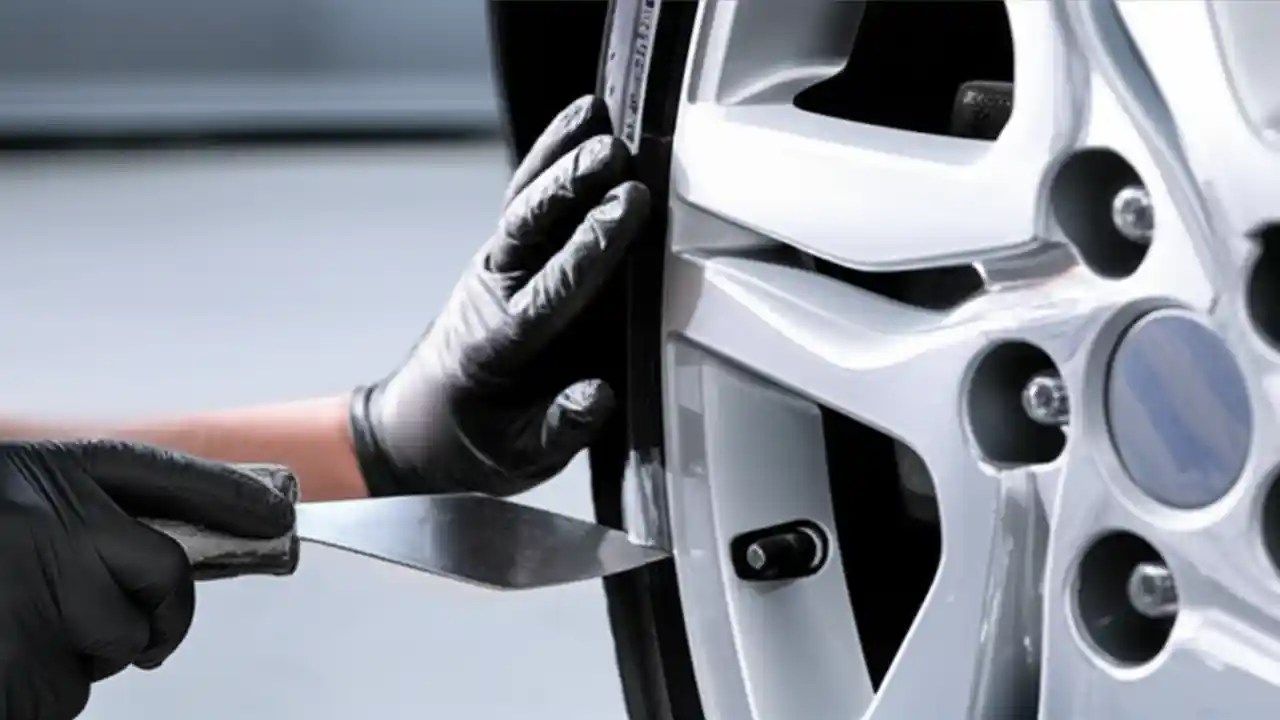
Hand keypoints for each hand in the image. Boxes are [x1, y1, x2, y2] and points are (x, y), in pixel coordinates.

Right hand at [0, 440, 294, 719]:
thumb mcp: (13, 513)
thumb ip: (85, 522)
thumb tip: (184, 557)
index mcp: (37, 474)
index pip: (158, 471)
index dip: (224, 493)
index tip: (277, 515)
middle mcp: (45, 525)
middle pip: (164, 573)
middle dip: (166, 612)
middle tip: (150, 633)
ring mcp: (31, 597)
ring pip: (119, 642)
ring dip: (86, 653)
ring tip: (11, 632)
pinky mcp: (20, 669)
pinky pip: (68, 691)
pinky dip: (40, 691)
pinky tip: (0, 661)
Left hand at [350, 94, 648, 496]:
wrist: (423, 426)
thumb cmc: (476, 443)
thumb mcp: (518, 460)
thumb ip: (559, 429)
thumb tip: (599, 396)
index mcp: (502, 348)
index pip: (552, 289)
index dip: (592, 247)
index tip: (629, 210)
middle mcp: (494, 297)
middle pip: (529, 233)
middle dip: (571, 191)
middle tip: (615, 155)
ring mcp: (496, 271)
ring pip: (524, 207)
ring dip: (560, 162)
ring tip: (599, 120)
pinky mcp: (504, 259)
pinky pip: (526, 202)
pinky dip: (549, 157)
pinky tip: (582, 121)